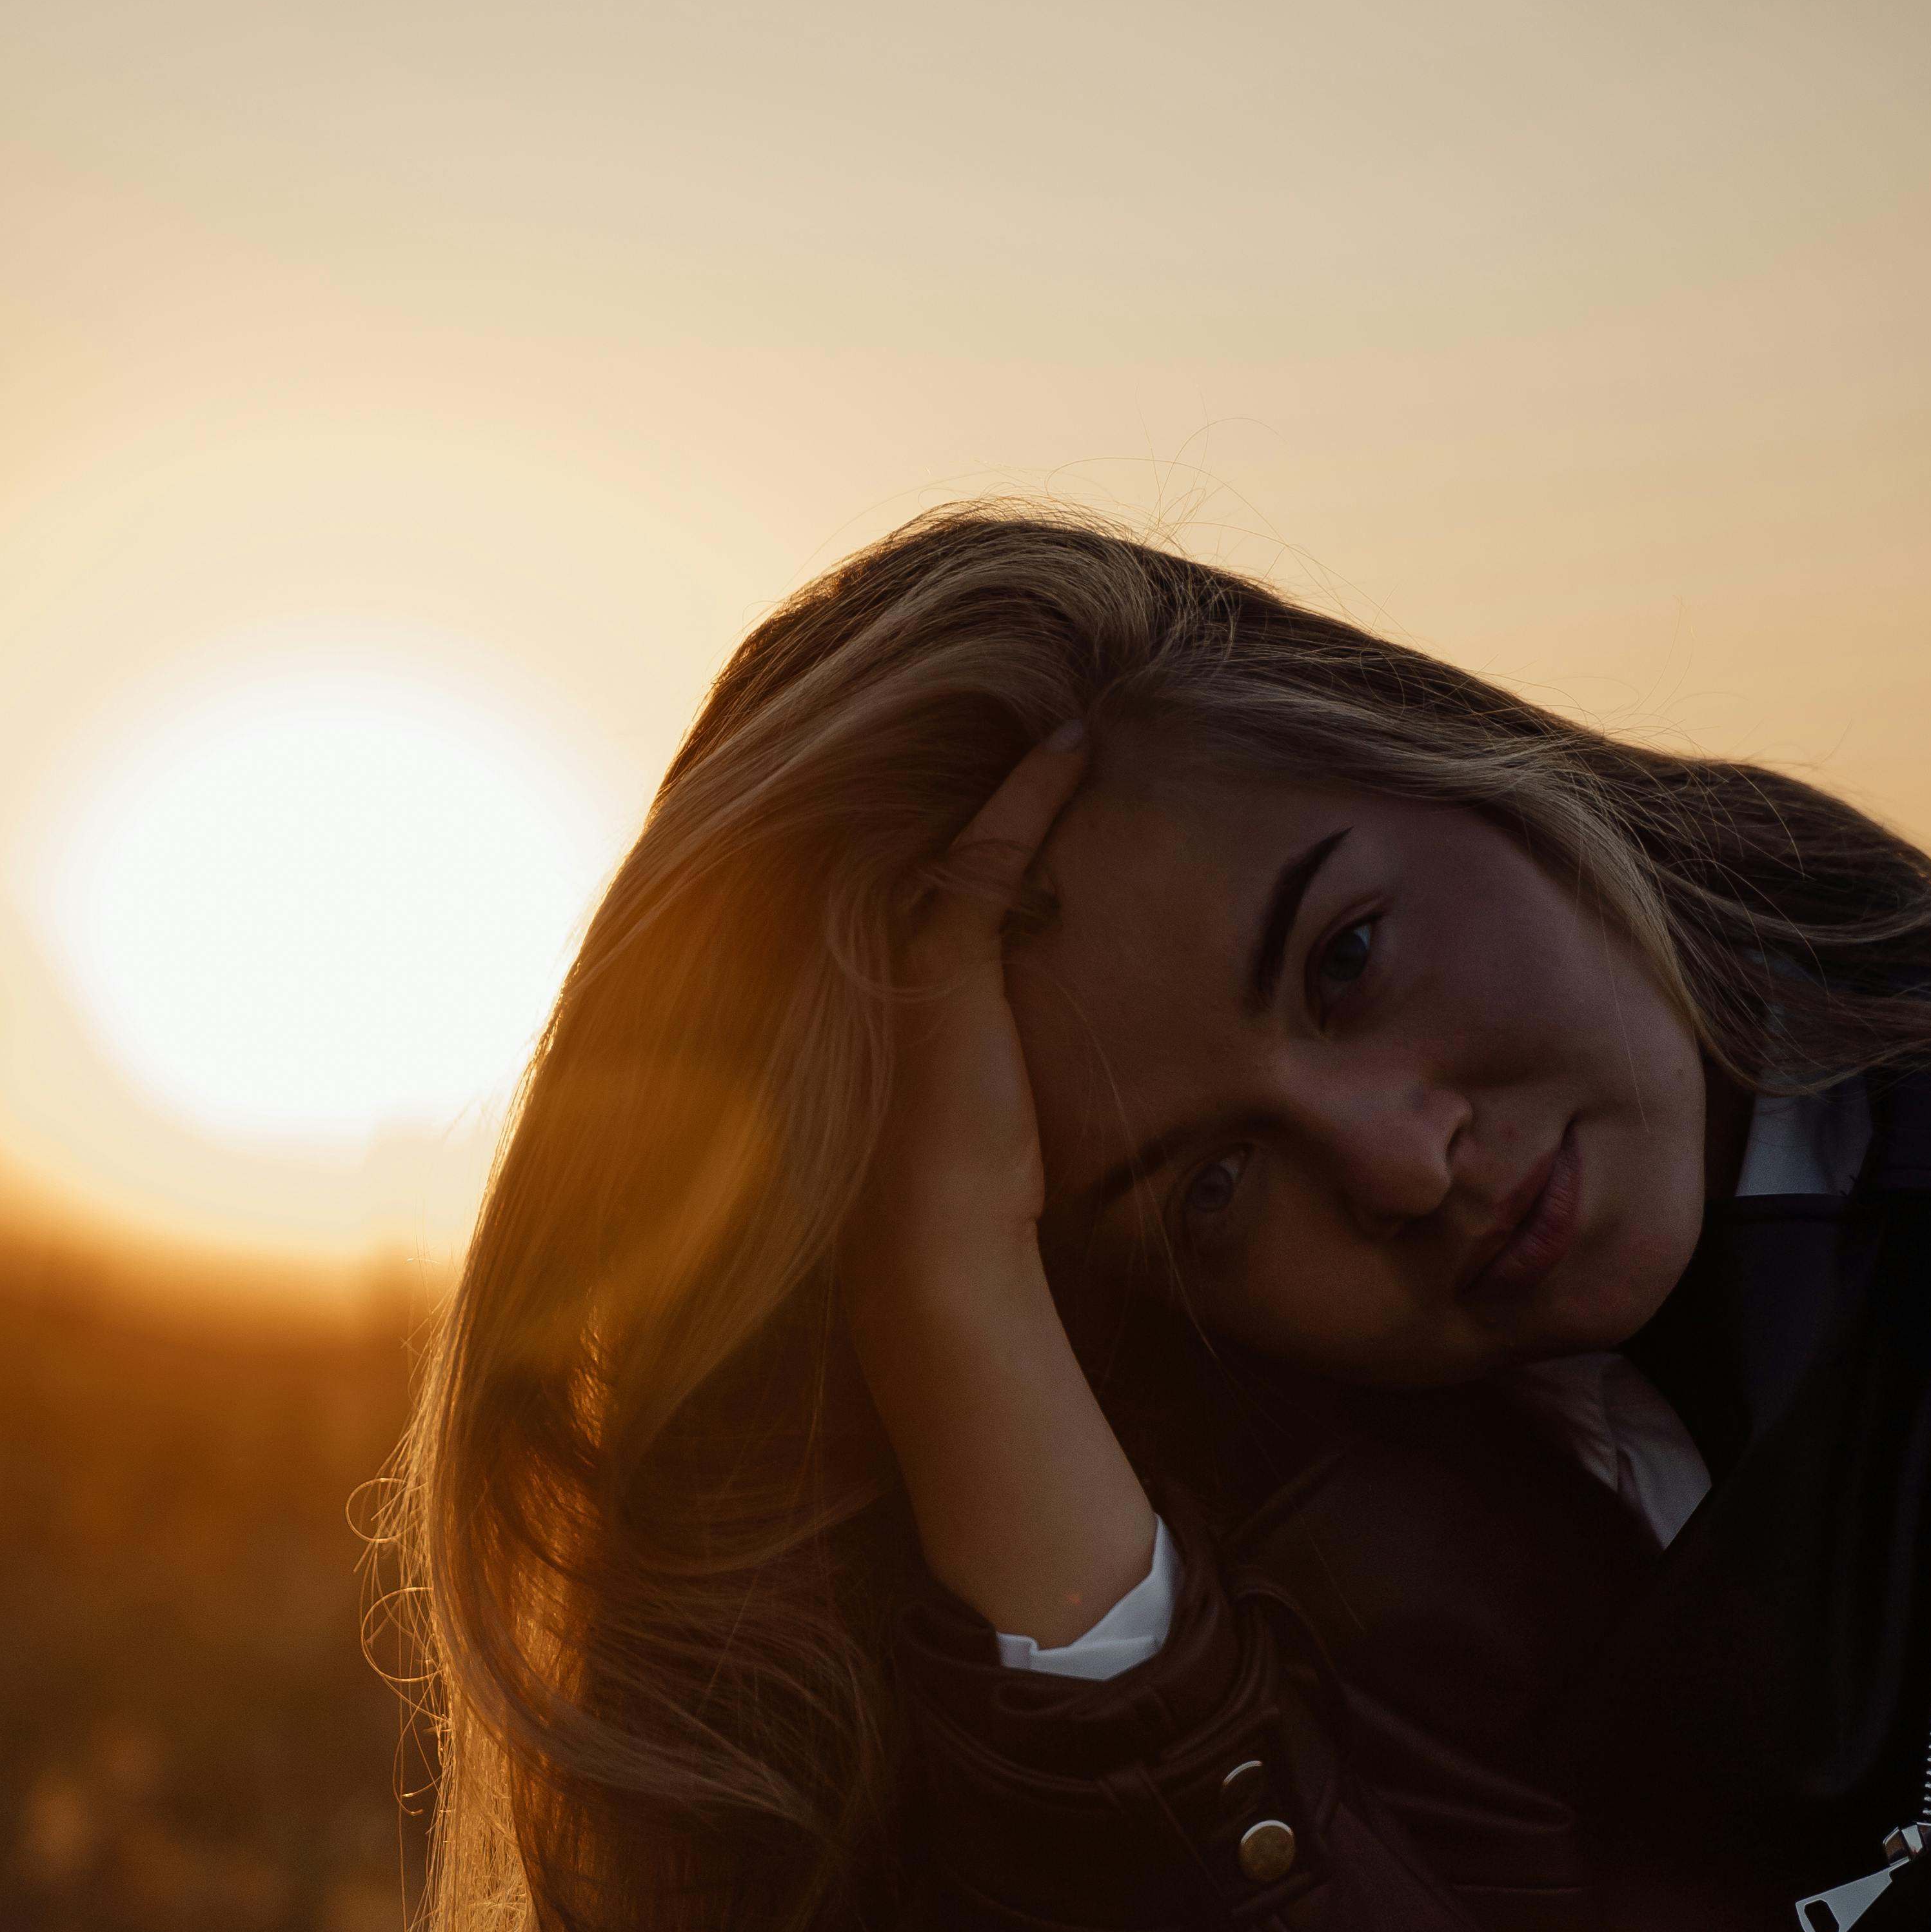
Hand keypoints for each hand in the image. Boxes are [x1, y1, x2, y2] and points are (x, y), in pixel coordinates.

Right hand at [842, 729, 1083, 1344]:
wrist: (933, 1246)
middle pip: (918, 821)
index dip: (960, 799)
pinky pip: (993, 849)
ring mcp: (896, 943)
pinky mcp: (941, 956)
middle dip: (963, 753)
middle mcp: (860, 942)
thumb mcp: (956, 1082)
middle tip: (1028, 685)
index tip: (1008, 746)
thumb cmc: (953, 1183)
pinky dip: (1034, 793)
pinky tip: (1074, 746)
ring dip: (1006, 765)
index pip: (905, 853)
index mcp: (856, 965)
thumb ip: (961, 1017)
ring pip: (953, 823)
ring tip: (1057, 707)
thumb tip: (988, 1006)